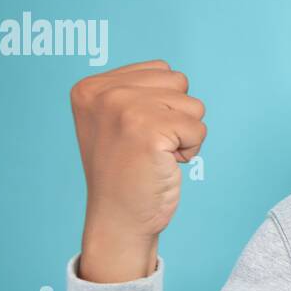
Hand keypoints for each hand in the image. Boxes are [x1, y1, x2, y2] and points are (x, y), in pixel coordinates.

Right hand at [70, 59, 206, 280]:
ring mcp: (125, 109)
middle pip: (179, 82)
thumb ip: (136, 91)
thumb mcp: (116, 121)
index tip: (136, 134)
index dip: (162, 105)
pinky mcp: (149, 131)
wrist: (119, 220)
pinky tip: (164, 164)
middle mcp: (104, 93)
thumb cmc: (126, 173)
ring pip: (193, 104)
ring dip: (184, 134)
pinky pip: (198, 129)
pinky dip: (191, 150)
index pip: (160, 70)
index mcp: (91, 87)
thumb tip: (174, 76)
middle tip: (149, 147)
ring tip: (156, 155)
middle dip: (176, 116)